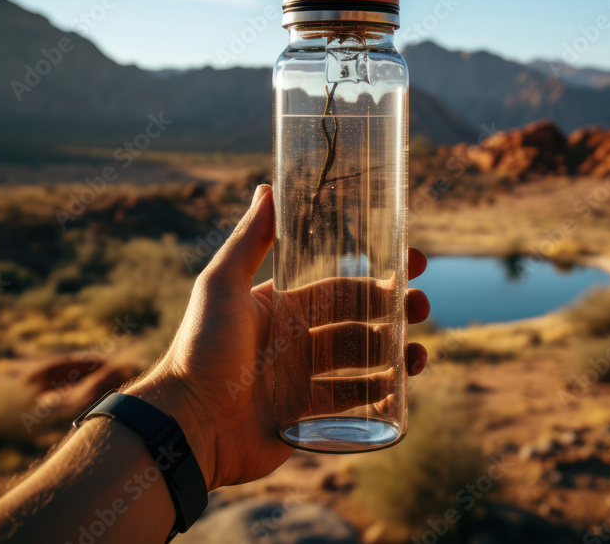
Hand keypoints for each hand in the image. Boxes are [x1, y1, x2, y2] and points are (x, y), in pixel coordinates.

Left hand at [125, 184, 430, 490]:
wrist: (187, 422)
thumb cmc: (200, 347)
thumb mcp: (221, 285)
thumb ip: (250, 239)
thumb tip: (267, 186)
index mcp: (281, 307)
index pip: (340, 285)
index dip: (376, 274)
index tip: (413, 262)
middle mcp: (296, 340)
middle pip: (359, 321)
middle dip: (394, 312)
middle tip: (421, 307)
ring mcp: (304, 379)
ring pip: (363, 361)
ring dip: (396, 354)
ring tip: (418, 354)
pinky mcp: (307, 416)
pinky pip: (353, 404)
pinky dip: (380, 395)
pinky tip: (400, 388)